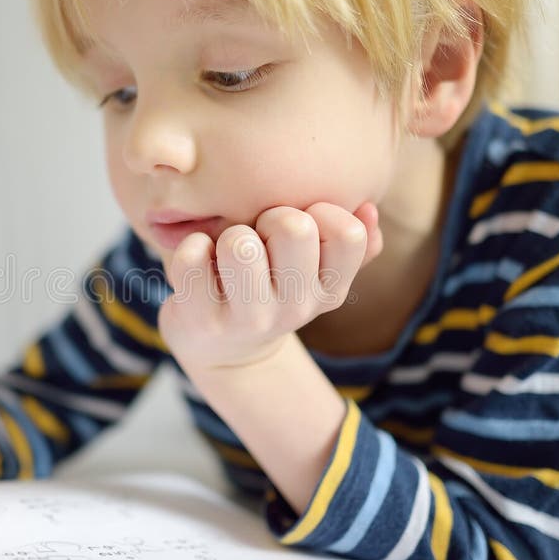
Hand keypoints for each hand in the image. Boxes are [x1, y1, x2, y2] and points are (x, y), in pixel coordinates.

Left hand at [158, 202, 381, 371]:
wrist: (223, 350)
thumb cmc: (270, 290)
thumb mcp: (317, 274)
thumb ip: (353, 243)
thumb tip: (367, 208)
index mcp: (330, 291)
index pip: (347, 234)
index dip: (320, 212)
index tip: (300, 223)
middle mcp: (296, 309)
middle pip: (294, 228)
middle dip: (270, 215)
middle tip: (258, 233)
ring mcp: (250, 318)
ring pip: (242, 244)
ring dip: (230, 233)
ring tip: (228, 250)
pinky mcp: (203, 320)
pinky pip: (192, 258)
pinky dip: (191, 246)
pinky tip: (199, 257)